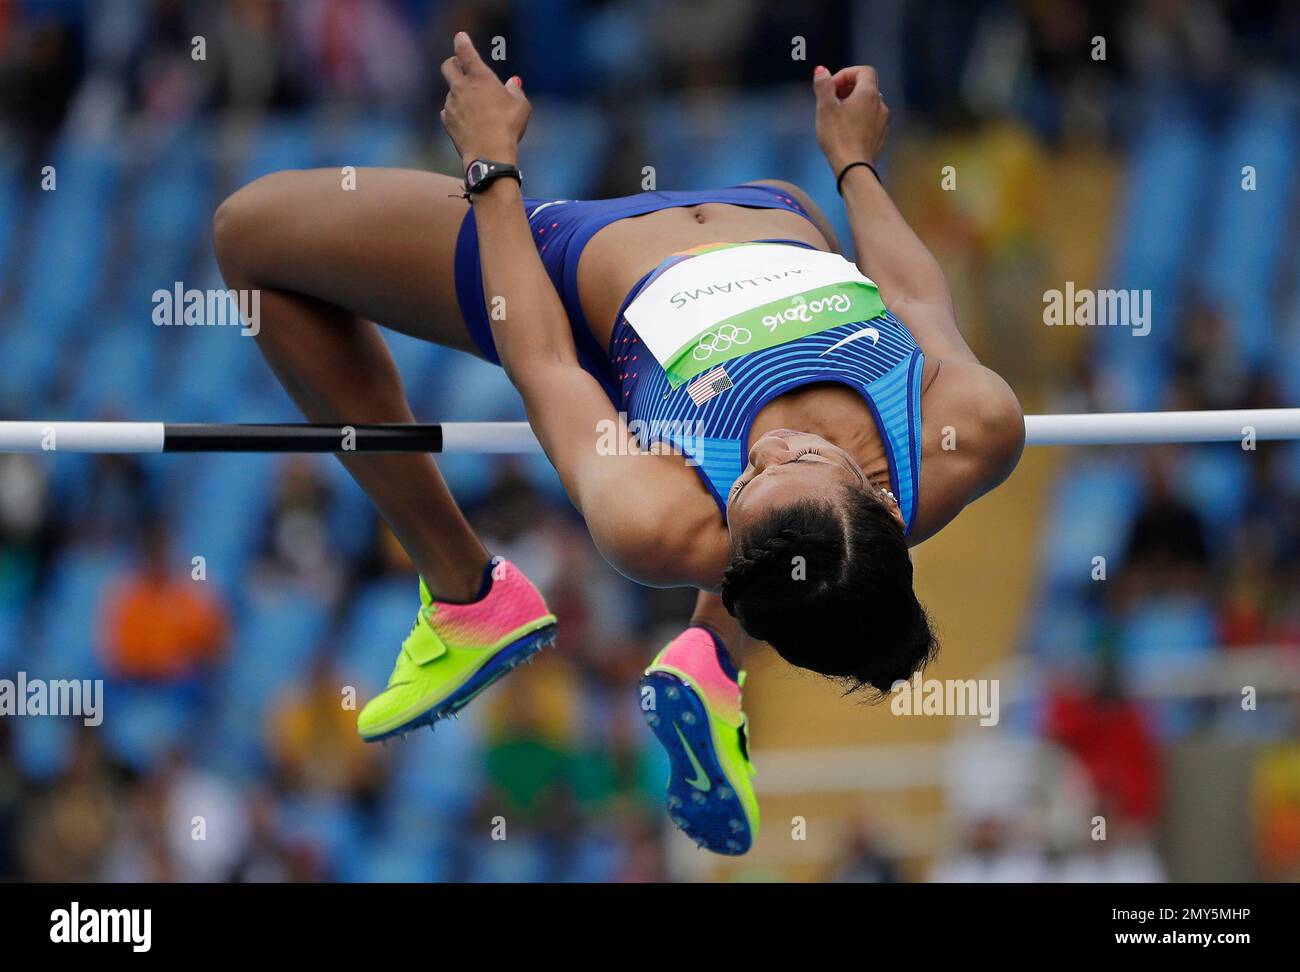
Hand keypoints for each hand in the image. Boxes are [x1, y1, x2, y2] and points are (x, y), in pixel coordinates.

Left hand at [440, 31, 529, 167]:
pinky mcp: (447, 121)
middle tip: (460, 66)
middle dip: (453, 63)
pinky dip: (455, 112)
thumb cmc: (508, 127)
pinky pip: (448, 111)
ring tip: (474, 106)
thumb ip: (515, 91)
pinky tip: (466, 120)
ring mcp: (451, 104)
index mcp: (480, 77)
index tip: (460, 37)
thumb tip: (513, 83)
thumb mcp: (521, 106)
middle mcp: (461, 87)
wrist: (489, 154)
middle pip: (448, 66)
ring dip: (459, 93)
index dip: (462, 42)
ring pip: (450, 91)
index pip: (465, 52)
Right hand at [813, 64, 889, 173]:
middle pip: (867, 86)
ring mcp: (883, 121)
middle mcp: (880, 104)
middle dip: (848, 89)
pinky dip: (859, 119)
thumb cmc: (838, 137)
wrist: (854, 168)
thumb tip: (821, 71)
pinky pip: (871, 120)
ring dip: (854, 104)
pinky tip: (846, 132)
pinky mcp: (881, 136)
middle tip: (832, 100)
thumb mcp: (825, 108)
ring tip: (837, 117)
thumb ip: (824, 86)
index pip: (863, 71)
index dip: (846, 74)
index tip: (832, 87)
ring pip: (869, 104)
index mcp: (868, 93)